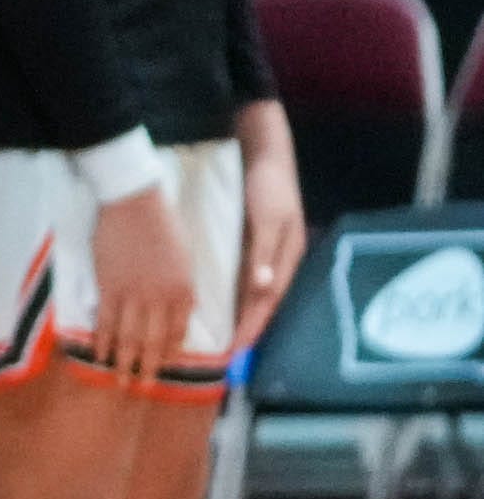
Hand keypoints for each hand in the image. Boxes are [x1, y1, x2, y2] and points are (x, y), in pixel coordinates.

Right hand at [89, 178, 196, 384]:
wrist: (134, 202)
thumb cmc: (165, 225)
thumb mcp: (187, 258)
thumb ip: (185, 288)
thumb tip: (184, 311)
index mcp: (183, 293)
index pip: (178, 333)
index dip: (170, 354)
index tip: (165, 369)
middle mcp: (160, 300)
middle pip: (153, 343)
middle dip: (148, 368)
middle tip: (142, 388)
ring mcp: (133, 296)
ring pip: (129, 337)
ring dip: (124, 362)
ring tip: (120, 381)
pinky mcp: (108, 287)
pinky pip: (106, 321)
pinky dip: (103, 340)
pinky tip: (100, 354)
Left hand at [232, 100, 306, 354]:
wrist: (262, 147)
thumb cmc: (267, 183)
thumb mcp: (267, 218)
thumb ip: (262, 253)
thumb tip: (262, 289)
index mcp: (286, 258)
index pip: (266, 304)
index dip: (250, 328)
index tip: (232, 352)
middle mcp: (276, 259)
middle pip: (259, 302)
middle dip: (243, 327)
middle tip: (220, 352)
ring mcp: (263, 249)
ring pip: (249, 289)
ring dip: (235, 311)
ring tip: (215, 333)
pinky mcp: (248, 237)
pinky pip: (239, 271)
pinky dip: (228, 288)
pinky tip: (213, 296)